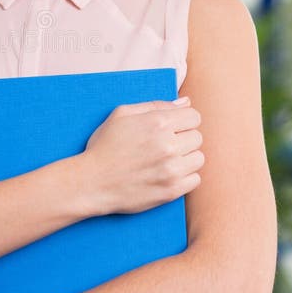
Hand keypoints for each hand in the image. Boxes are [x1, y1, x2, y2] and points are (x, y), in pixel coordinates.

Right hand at [78, 97, 202, 215]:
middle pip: (197, 137)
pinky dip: (185, 177)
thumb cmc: (105, 146)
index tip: (173, 128)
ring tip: (167, 161)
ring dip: (186, 158)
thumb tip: (185, 102)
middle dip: (183, 139)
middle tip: (165, 146)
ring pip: (199, 158)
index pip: (194, 117)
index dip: (183, 121)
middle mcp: (168, 145)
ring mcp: (171, 169)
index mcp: (157, 122)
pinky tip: (167, 174)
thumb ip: (156, 105)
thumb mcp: (122, 114)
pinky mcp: (172, 190)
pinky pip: (195, 180)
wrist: (92, 182)